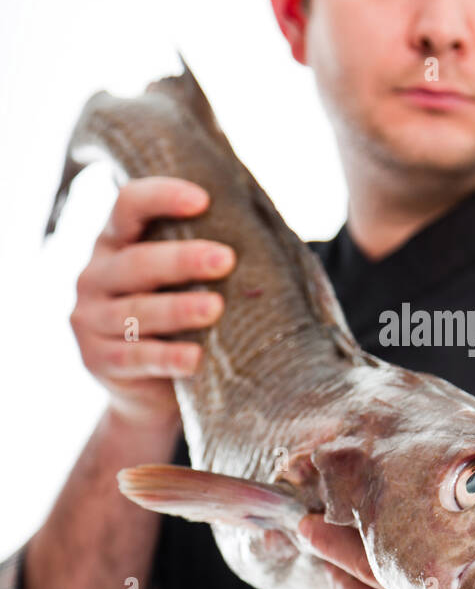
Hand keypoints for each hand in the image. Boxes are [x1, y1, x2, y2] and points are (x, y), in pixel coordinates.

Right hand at [69, 177, 235, 432]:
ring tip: (215, 308)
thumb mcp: (184, 281)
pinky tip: (196, 358)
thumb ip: (203, 257)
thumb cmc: (180, 318)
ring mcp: (90, 319)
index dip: (161, 197)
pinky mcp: (98, 360)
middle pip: (137, 261)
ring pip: (137, 311)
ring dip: (178, 308)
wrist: (150, 390)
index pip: (128, 205)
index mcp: (116, 241)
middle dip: (182, 259)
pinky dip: (167, 357)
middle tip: (226, 259)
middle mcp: (95, 275)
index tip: (203, 200)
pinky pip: (135, 357)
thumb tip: (270, 238)